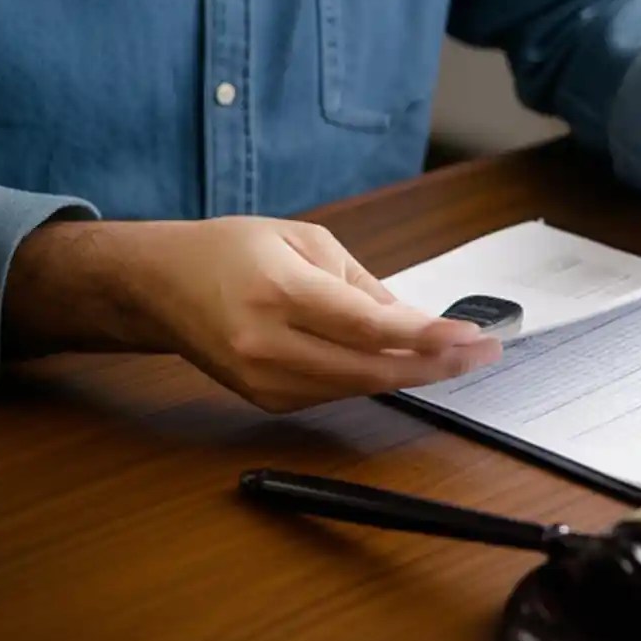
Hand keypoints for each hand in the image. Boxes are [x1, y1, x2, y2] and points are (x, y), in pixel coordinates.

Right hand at [5, 217, 500, 411]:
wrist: (158, 287)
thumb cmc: (231, 250)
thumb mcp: (302, 240)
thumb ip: (361, 285)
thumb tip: (414, 323)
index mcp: (278, 291)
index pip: (366, 326)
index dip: (426, 338)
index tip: (471, 337)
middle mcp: (268, 344)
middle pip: (370, 369)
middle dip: (435, 365)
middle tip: (482, 353)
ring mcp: (264, 381)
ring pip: (358, 387)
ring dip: (412, 374)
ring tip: (458, 356)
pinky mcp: (265, 400)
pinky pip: (336, 393)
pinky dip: (373, 378)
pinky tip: (404, 363)